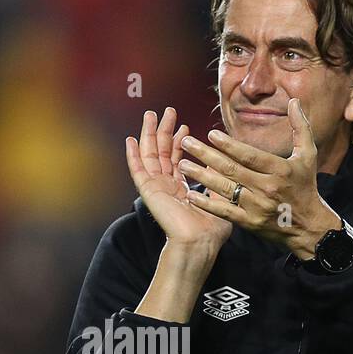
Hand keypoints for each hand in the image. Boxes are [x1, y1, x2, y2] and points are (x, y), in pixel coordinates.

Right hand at [125, 107, 231, 254]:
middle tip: (167, 111)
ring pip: (148, 155)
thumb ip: (217, 179)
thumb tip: (221, 163)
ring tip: (150, 115)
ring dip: (148, 135)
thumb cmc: (212, 229)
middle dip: (163, 131)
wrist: (200, 242)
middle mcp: (167, 186)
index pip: (176, 160)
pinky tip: (131, 140)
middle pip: (161, 152)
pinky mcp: (149, 191)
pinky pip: (137, 170)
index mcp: (181, 189)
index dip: (179, 142)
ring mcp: (156, 188)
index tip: (184, 126)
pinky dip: (132, 155)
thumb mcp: (221, 198)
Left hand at [176, 97, 342, 258]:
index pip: (249, 155)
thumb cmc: (306, 186)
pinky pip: (225, 212)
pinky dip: (207, 204)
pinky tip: (190, 194)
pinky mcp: (250, 223)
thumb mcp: (308, 155)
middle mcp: (267, 187)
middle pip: (232, 169)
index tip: (210, 134)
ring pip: (225, 189)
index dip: (229, 145)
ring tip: (182, 164)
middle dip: (206, 155)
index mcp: (279, 169)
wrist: (309, 227)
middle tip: (186, 142)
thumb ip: (300, 127)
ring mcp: (257, 207)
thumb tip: (295, 101)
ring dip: (201, 176)